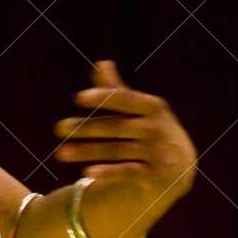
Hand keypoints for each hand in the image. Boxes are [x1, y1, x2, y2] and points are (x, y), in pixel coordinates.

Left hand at [53, 58, 196, 204]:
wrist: (180, 166)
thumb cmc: (151, 131)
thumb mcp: (139, 110)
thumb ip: (118, 90)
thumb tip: (101, 63)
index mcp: (154, 107)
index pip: (126, 99)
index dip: (103, 97)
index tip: (78, 98)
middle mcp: (157, 128)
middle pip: (116, 126)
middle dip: (85, 127)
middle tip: (57, 128)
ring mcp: (158, 152)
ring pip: (117, 150)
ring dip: (87, 151)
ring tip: (60, 153)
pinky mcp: (156, 175)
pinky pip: (128, 172)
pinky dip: (109, 172)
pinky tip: (87, 173)